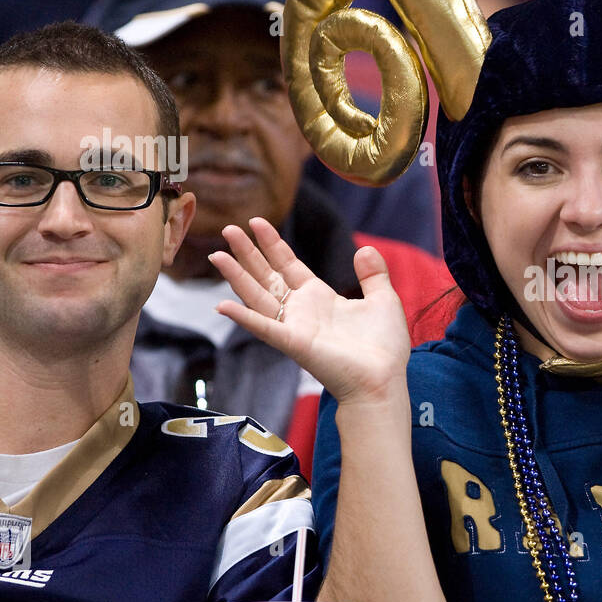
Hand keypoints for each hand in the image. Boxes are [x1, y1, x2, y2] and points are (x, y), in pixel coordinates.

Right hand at [208, 218, 410, 406]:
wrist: (383, 379)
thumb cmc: (384, 347)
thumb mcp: (383, 300)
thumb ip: (373, 275)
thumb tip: (366, 250)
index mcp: (320, 298)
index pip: (289, 265)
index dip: (272, 244)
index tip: (256, 222)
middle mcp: (301, 311)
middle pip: (267, 276)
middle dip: (248, 253)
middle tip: (228, 229)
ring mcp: (294, 327)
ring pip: (257, 296)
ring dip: (237, 276)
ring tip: (217, 254)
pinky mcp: (293, 343)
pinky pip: (264, 327)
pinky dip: (243, 317)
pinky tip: (222, 305)